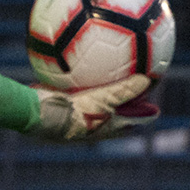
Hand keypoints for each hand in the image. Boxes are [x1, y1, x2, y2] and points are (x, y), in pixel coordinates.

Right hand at [33, 74, 158, 139]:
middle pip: (112, 115)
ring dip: (100, 91)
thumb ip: (123, 90)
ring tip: (106, 73)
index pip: (128, 124)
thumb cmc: (72, 112)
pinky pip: (73, 89)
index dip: (141, 118)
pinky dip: (79, 79)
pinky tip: (78, 62)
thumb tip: (147, 80)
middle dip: (123, 105)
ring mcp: (73, 115)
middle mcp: (89, 124)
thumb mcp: (102, 100)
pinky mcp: (58, 103)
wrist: (35, 113)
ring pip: (92, 102)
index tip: (154, 109)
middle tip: (134, 87)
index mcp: (101, 128)